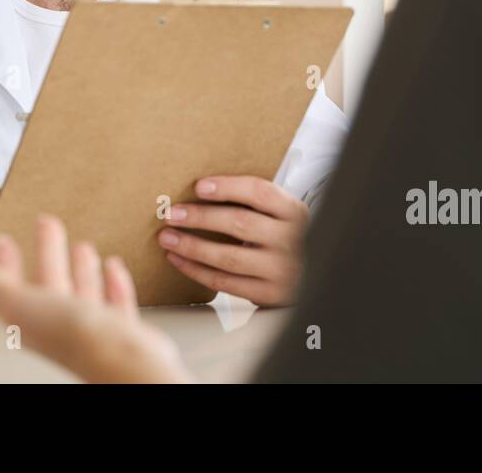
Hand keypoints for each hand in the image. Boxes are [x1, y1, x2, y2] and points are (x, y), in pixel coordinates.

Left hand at [0, 214, 194, 383]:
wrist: (124, 358)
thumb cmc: (74, 336)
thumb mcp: (19, 300)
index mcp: (29, 317)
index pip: (9, 287)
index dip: (4, 264)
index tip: (2, 240)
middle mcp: (58, 322)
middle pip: (47, 281)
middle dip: (46, 252)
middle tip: (45, 224)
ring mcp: (90, 326)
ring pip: (80, 292)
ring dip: (78, 268)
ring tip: (80, 245)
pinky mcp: (119, 328)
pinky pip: (113, 302)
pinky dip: (112, 283)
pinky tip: (112, 267)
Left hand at [159, 176, 307, 306]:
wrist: (313, 282)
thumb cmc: (287, 241)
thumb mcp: (284, 217)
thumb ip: (257, 205)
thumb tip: (203, 189)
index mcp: (295, 213)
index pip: (260, 193)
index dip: (228, 187)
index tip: (199, 186)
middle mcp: (292, 241)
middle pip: (240, 223)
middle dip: (200, 217)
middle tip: (172, 213)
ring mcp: (281, 270)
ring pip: (228, 256)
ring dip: (192, 246)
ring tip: (168, 237)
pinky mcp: (268, 294)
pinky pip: (224, 282)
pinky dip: (197, 270)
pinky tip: (179, 259)